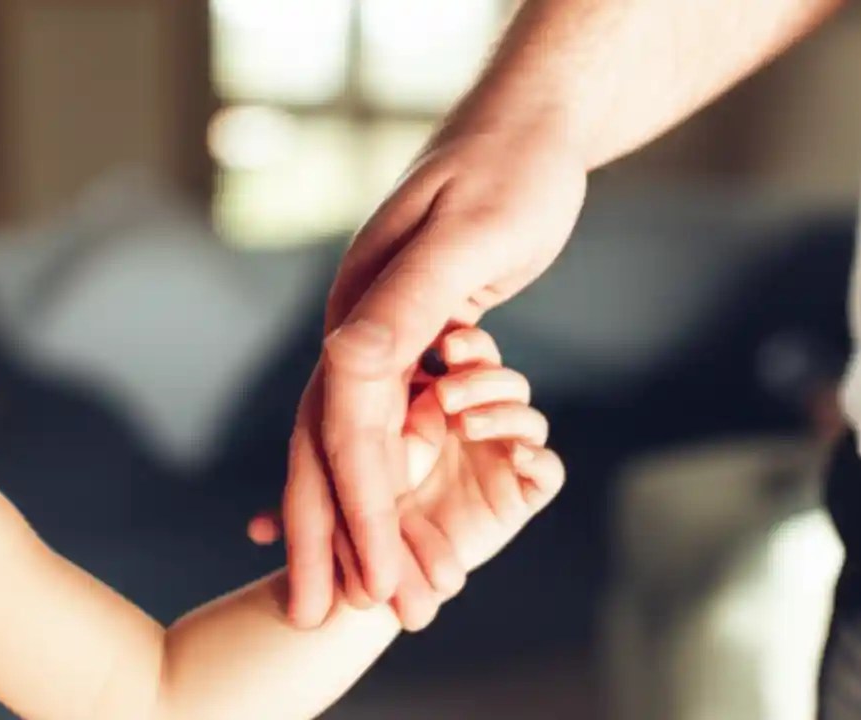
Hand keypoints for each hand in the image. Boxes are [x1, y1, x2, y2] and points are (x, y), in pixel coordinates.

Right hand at [284, 128, 586, 627]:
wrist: (528, 130)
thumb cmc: (509, 174)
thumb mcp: (468, 235)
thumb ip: (404, 300)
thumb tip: (340, 362)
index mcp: (361, 308)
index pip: (345, 423)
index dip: (355, 505)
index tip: (371, 579)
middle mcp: (358, 327)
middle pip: (331, 445)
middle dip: (338, 533)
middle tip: (344, 615)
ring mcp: (382, 334)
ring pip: (357, 445)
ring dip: (361, 518)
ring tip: (378, 589)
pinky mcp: (414, 337)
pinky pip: (389, 425)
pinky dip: (385, 480)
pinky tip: (387, 522)